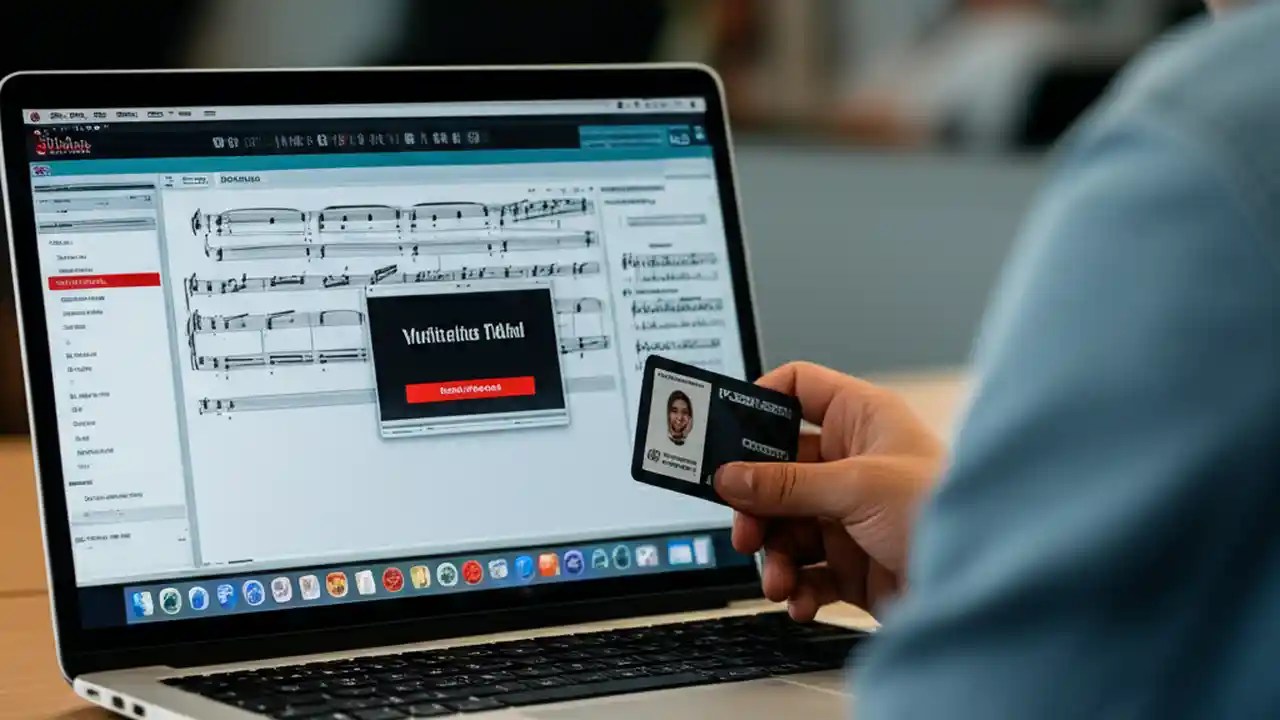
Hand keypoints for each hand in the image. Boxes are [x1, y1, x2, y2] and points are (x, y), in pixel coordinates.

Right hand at [714, 362, 945, 619]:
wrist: (984, 591)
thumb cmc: (945, 514)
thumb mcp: (856, 488)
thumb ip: (786, 484)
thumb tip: (732, 476)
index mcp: (863, 421)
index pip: (800, 390)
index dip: (761, 403)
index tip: (726, 431)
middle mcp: (854, 464)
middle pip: (778, 471)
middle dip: (756, 503)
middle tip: (744, 527)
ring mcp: (851, 515)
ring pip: (786, 526)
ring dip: (775, 556)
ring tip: (778, 579)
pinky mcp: (852, 564)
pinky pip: (806, 570)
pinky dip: (797, 587)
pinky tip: (800, 599)